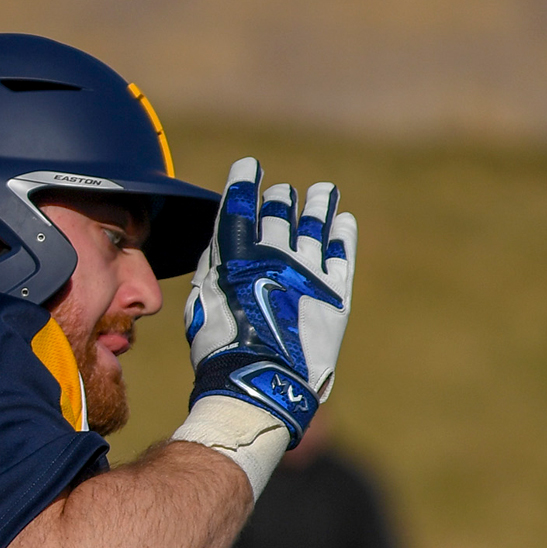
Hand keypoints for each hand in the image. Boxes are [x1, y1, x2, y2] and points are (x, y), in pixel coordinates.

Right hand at [184, 157, 355, 445]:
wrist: (262, 380)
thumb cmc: (221, 349)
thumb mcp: (202, 303)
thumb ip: (212, 268)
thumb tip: (222, 242)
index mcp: (238, 254)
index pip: (242, 207)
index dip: (245, 183)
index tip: (249, 167)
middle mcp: (276, 254)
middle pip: (280, 214)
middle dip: (280, 200)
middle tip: (283, 192)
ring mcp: (309, 271)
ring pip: (316, 226)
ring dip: (318, 206)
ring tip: (324, 191)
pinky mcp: (335, 292)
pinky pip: (341, 253)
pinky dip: (342, 234)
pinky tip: (343, 221)